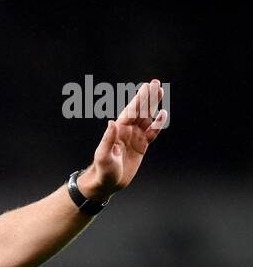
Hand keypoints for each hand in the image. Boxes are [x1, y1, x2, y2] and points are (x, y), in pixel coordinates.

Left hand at [80, 78, 167, 200]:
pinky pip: (152, 133)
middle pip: (140, 111)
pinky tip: (163, 114)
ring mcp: (135, 137)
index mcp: (119, 130)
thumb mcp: (104, 155)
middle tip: (156, 83)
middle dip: (148, 97)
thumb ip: (108, 139)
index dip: (139, 99)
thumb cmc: (102, 170)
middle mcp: (127, 130)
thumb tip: (112, 122)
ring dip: (153, 106)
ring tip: (160, 91)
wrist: (107, 183)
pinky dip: (158, 124)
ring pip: (147, 118)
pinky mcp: (141, 146)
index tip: (146, 86)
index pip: (131, 111)